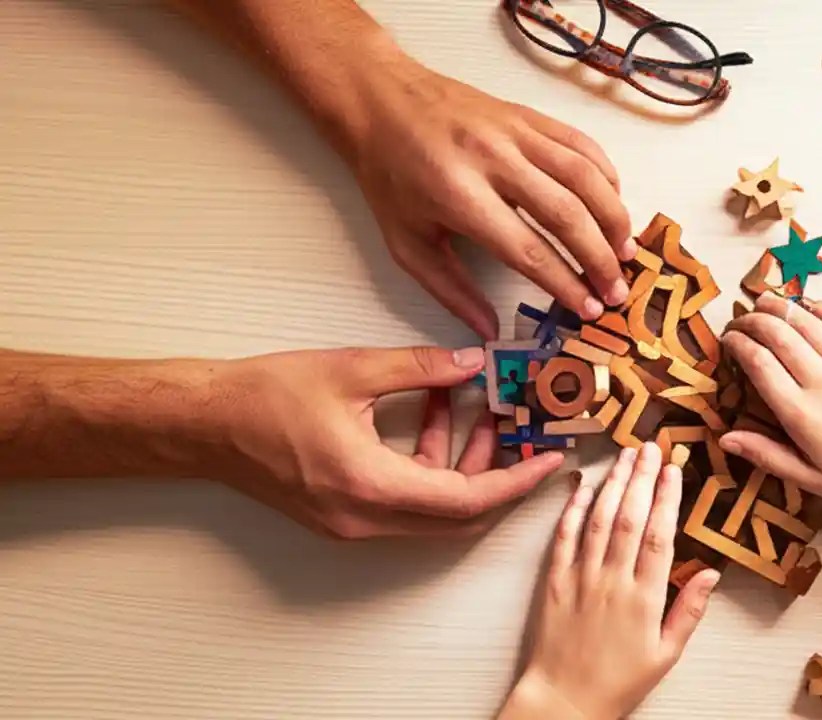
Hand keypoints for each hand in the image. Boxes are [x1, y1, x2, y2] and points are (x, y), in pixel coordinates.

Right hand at [206, 345, 562, 538]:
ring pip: (434, 508)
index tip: (550, 460)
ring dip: (464, 463)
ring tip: (483, 408)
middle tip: (528, 434)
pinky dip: (429, 462)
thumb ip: (421, 368)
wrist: (203, 425)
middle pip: (459, 516)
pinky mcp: (344, 512)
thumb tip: (474, 363)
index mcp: (371, 486)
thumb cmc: (263, 398)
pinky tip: (432, 408)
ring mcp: (354, 521)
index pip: (468, 501)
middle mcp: (366, 518)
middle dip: (501, 474)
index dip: (517, 481)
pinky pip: (406, 497)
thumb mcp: (352, 369)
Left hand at [350, 45, 633, 338]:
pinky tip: (613, 204)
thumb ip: (449, 291)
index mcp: (459, 197)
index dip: (565, 283)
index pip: (529, 249)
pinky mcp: (528, 115)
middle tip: (616, 291)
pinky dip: (606, 175)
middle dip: (599, 258)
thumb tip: (488, 331)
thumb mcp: (406, 243)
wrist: (380, 102)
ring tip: (626, 252)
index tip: (587, 309)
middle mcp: (493, 160)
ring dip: (614, 218)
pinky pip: (581, 144)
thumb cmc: (390, 176)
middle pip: (566, 214)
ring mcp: (515, 132)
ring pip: (584, 176)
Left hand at [501, 444, 719, 719]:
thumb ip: (689, 610)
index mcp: (644, 598)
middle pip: (629, 518)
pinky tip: (583, 485)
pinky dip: (573, 509)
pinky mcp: (554, 582)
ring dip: (613, 483)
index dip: (667, 498)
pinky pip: (564, 538)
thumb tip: (712, 573)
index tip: (674, 469)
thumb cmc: (619, 682)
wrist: (565, 701)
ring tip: (625, 456)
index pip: (659, 535)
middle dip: (642, 478)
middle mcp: (612, 581)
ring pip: (598, 520)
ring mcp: (581, 578)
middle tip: (651, 448)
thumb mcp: (667, 654)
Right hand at [718, 294, 821, 521]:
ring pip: (808, 322)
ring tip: (764, 302)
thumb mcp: (809, 478)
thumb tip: (724, 437)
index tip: (726, 340)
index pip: (759, 364)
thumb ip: (765, 454)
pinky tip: (808, 305)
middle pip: (779, 334)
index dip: (738, 345)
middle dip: (753, 321)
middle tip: (739, 321)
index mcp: (801, 413)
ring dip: (782, 307)